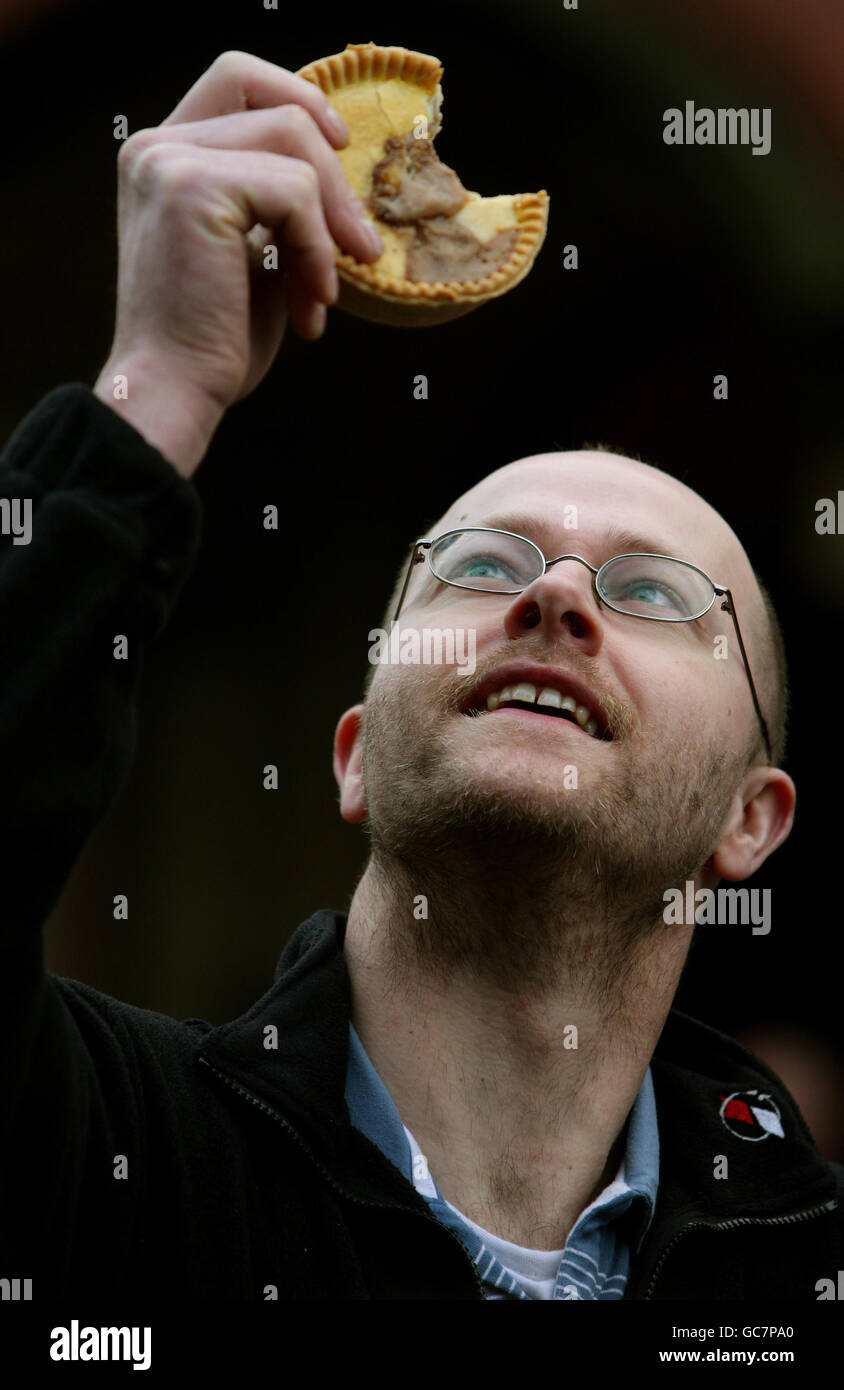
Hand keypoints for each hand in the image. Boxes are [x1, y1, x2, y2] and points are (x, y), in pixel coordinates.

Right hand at [93, 50, 381, 476]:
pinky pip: (294, 193)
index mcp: (163, 157)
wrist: (176, 392)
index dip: (300, 102)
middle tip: (360, 247)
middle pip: (277, 109)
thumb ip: (278, 207)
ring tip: (321, 293)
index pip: (238, 80)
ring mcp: (169, 161)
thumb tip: (345, 183)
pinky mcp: (192, 187)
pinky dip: (318, 251)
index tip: (342, 154)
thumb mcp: (255, 257)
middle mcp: (154, 146)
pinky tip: (309, 303)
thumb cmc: (214, 342)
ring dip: (329, 225)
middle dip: (333, 177)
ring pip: (294, 145)